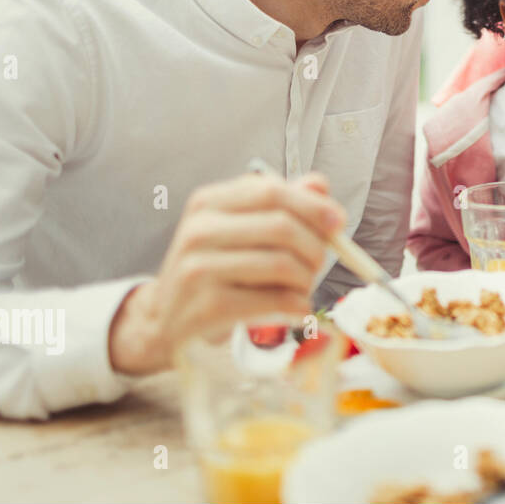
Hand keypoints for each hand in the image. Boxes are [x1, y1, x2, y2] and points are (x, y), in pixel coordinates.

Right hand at [108, 171, 345, 374]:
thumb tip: (320, 186)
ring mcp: (199, 268)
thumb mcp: (242, 229)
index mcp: (209, 202)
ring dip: (307, 279)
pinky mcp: (208, 306)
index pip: (272, 191)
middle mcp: (200, 230)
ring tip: (303, 287)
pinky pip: (275, 300)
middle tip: (319, 263)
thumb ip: (282, 204)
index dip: (312, 206)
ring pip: (282, 264)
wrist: (166, 318)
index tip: (338, 223)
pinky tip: (297, 308)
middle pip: (281, 227)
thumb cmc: (217, 269)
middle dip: (315, 246)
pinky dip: (298, 305)